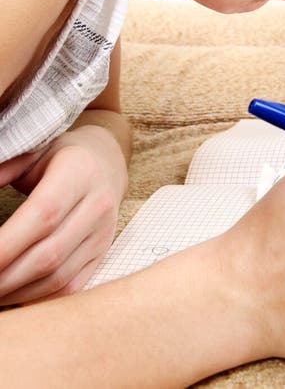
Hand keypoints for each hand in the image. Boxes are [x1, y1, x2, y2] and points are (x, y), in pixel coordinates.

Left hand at [0, 125, 126, 303]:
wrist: (107, 162)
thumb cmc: (61, 157)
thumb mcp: (32, 152)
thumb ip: (4, 171)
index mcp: (79, 172)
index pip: (43, 215)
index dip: (8, 244)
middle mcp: (98, 205)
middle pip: (48, 254)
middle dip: (5, 276)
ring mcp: (104, 233)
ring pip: (58, 277)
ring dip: (17, 292)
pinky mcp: (103, 253)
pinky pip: (70, 287)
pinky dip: (38, 297)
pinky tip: (14, 294)